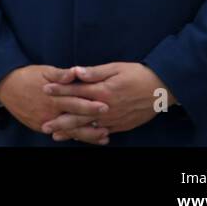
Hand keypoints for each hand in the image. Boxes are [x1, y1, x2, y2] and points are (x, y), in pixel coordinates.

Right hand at [0, 64, 108, 143]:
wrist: (5, 87)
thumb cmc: (27, 77)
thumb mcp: (43, 71)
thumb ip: (60, 74)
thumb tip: (74, 72)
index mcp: (53, 96)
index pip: (75, 102)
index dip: (90, 105)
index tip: (106, 106)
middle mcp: (50, 111)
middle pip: (74, 120)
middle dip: (92, 124)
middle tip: (108, 128)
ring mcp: (45, 121)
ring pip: (69, 131)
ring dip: (86, 135)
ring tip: (102, 138)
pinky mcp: (40, 126)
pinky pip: (59, 133)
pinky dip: (72, 136)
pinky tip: (84, 137)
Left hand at [42, 62, 171, 136]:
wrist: (162, 89)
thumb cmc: (138, 74)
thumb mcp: (116, 67)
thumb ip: (94, 72)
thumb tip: (76, 72)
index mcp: (103, 90)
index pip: (76, 90)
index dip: (59, 90)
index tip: (44, 90)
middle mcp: (106, 107)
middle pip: (79, 115)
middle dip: (60, 120)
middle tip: (44, 126)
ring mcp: (114, 119)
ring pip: (89, 127)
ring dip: (72, 132)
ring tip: (57, 136)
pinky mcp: (121, 125)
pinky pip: (102, 133)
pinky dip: (89, 136)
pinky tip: (80, 138)